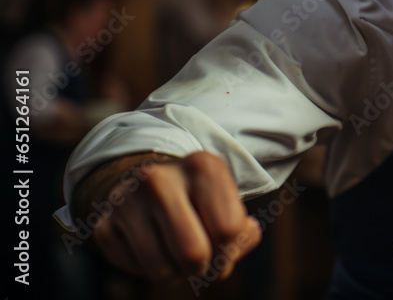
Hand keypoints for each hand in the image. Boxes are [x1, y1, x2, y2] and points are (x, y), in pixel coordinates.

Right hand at [88, 152, 261, 281]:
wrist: (146, 181)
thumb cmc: (198, 198)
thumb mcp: (226, 202)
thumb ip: (242, 230)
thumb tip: (243, 240)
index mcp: (202, 166)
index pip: (228, 229)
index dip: (230, 251)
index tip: (224, 247)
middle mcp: (160, 178)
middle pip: (194, 253)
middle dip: (204, 267)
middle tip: (202, 258)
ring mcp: (127, 201)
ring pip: (163, 269)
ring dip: (177, 271)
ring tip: (178, 250)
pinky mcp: (105, 225)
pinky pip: (137, 270)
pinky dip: (151, 268)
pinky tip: (155, 246)